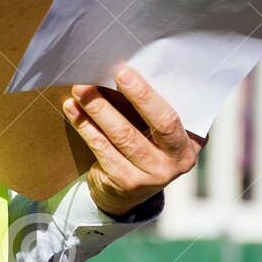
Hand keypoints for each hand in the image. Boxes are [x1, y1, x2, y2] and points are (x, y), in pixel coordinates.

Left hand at [61, 67, 199, 216]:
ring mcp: (153, 176)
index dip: (147, 95)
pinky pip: (103, 150)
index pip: (171, 116)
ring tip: (80, 90)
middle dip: (132, 96)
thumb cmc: (145, 143)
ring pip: (123, 136)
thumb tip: (120, 71)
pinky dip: (86, 126)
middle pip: (154, 124)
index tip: (123, 72)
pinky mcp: (127, 183)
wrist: (130, 190)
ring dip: (98, 109)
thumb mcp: (155, 126)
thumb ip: (148, 105)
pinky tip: (72, 110)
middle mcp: (177, 161)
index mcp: (189, 141)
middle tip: (102, 76)